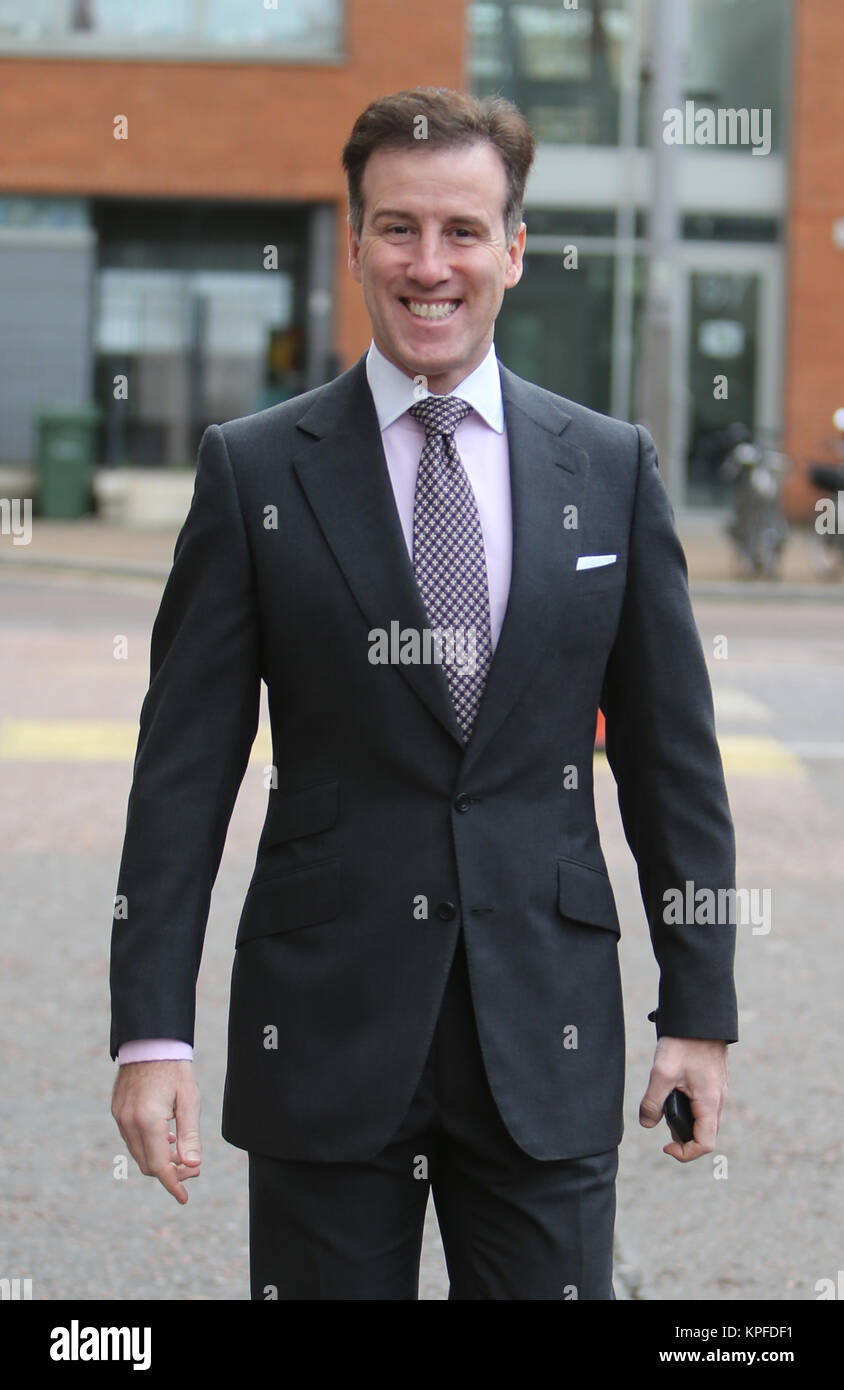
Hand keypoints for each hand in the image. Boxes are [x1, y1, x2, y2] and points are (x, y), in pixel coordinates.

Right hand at [111, 1059, 200, 1203]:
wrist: (150, 1041)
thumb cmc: (175, 1069)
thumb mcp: (189, 1100)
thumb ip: (190, 1135)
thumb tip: (192, 1165)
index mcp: (149, 1120)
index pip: (159, 1166)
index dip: (173, 1184)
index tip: (184, 1198)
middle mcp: (129, 1122)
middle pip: (147, 1164)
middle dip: (170, 1171)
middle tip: (192, 1167)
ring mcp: (120, 1117)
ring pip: (138, 1153)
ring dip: (158, 1159)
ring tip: (180, 1152)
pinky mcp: (117, 1110)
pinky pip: (131, 1139)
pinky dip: (147, 1145)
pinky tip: (165, 1137)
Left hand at [638, 1036, 727, 1162]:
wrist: (699, 1017)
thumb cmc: (684, 1043)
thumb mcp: (662, 1073)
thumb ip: (653, 1102)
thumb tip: (647, 1124)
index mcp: (710, 1102)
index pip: (705, 1145)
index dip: (685, 1153)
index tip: (665, 1145)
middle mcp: (718, 1100)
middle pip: (705, 1135)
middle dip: (683, 1137)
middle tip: (661, 1121)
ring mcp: (717, 1091)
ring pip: (704, 1120)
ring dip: (685, 1121)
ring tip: (663, 1106)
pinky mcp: (712, 1083)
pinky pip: (703, 1106)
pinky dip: (689, 1108)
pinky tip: (672, 1094)